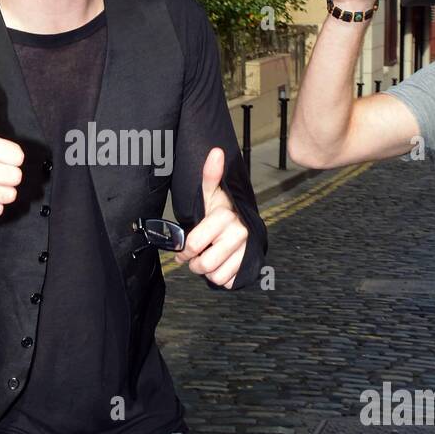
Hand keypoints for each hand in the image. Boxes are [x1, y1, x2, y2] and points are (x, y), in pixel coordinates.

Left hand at [174, 147, 248, 287]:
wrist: (241, 224)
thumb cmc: (219, 210)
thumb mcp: (209, 194)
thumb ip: (209, 176)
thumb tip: (216, 151)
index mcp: (225, 216)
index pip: (194, 245)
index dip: (184, 250)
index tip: (184, 247)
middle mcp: (240, 232)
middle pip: (204, 264)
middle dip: (194, 263)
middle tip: (195, 256)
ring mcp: (246, 250)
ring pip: (216, 276)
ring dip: (207, 271)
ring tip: (207, 259)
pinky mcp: (250, 265)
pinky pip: (229, 282)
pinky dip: (221, 277)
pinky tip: (221, 264)